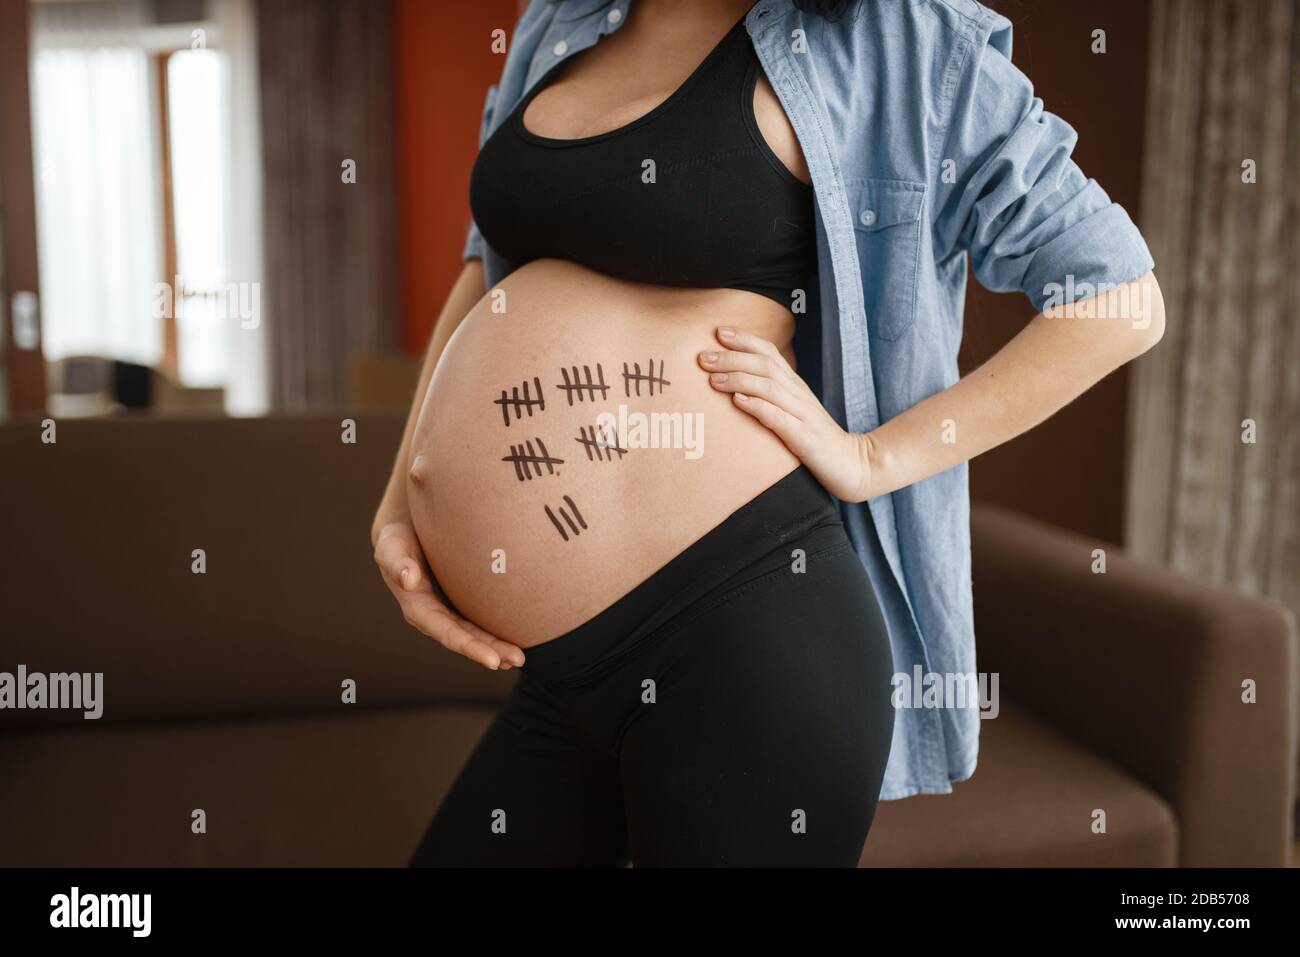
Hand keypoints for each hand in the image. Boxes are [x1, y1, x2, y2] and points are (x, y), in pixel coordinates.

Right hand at [373, 520, 525, 670]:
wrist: (404, 531)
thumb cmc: (397, 539)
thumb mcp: (391, 547)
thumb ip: (396, 562)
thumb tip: (408, 579)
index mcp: (418, 608)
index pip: (447, 632)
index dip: (469, 647)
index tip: (492, 660)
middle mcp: (435, 615)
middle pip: (466, 638)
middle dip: (491, 651)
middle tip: (518, 659)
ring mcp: (448, 609)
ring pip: (475, 633)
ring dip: (497, 647)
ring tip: (519, 657)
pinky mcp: (461, 600)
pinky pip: (479, 619)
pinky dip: (496, 631)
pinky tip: (514, 639)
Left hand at [699, 326, 876, 502]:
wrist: (852, 463)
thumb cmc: (815, 437)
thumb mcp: (793, 412)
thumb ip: (771, 397)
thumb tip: (736, 387)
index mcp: (795, 386)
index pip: (770, 353)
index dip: (745, 340)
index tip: (718, 331)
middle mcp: (799, 394)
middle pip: (766, 365)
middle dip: (733, 358)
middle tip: (703, 357)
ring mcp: (803, 414)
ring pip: (770, 387)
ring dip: (739, 379)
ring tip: (713, 379)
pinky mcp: (804, 437)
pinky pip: (779, 418)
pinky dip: (757, 407)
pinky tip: (737, 402)